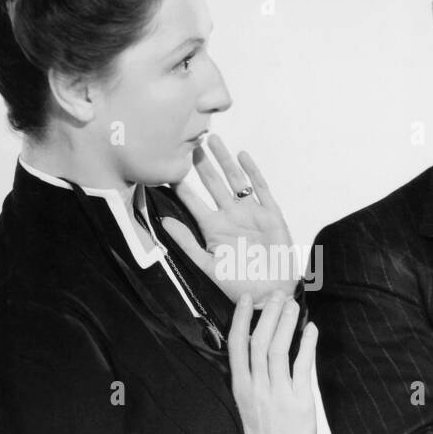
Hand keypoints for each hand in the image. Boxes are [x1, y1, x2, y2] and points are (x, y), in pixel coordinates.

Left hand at [162, 135, 297, 306]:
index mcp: (212, 228)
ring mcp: (250, 213)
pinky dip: (252, 171)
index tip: (166, 167)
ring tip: (213, 140)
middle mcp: (230, 216)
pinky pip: (261, 187)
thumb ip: (185, 242)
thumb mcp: (207, 265)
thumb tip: (162, 222)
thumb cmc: (238, 285)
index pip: (192, 201)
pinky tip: (243, 155)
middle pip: (212, 184)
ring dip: (224, 160)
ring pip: (235, 180)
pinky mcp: (270, 214)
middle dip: (201, 164)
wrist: (270, 293)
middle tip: (189, 142)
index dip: (180, 185)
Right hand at [227, 290, 317, 433]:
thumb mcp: (246, 406)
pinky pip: (303, 366)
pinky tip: (311, 328)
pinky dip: (307, 345)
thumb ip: (251, 380)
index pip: (237, 345)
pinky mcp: (299, 402)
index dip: (240, 319)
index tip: (246, 299)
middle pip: (260, 342)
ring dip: (287, 323)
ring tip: (294, 304)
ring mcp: (278, 394)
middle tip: (277, 294)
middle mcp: (257, 387)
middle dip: (269, 314)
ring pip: (280, 349)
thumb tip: (258, 350)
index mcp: (240, 387)